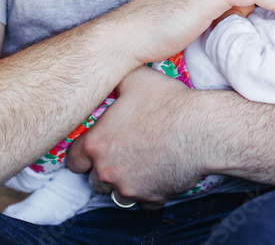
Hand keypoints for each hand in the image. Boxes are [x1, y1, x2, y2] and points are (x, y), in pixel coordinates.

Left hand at [65, 67, 210, 206]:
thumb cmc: (168, 103)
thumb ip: (114, 80)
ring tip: (141, 165)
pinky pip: (143, 203)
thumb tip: (107, 71)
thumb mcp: (136, 80)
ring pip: (117, 194)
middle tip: (122, 155)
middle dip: (105, 170)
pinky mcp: (150, 198)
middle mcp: (106, 170)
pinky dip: (149, 193)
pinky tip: (159, 174)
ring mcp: (128, 188)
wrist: (201, 130)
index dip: (83, 154)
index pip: (73, 160)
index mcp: (96, 144)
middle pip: (94, 181)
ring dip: (125, 183)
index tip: (93, 150)